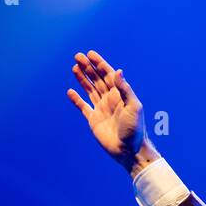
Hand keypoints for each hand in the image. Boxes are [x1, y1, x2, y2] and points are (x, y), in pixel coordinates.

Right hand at [65, 50, 151, 171]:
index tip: (90, 54)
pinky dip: (76, 99)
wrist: (129, 151)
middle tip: (78, 56)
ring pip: (90, 90)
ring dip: (82, 79)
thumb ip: (124, 89)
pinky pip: (83, 107)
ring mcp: (101, 109)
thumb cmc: (135, 129)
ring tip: (74, 67)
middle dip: (88, 67)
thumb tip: (118, 71)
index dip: (99, 64)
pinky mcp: (93, 120)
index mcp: (120, 95)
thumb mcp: (133, 107)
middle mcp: (110, 100)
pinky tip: (70, 91)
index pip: (108, 75)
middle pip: (97, 79)